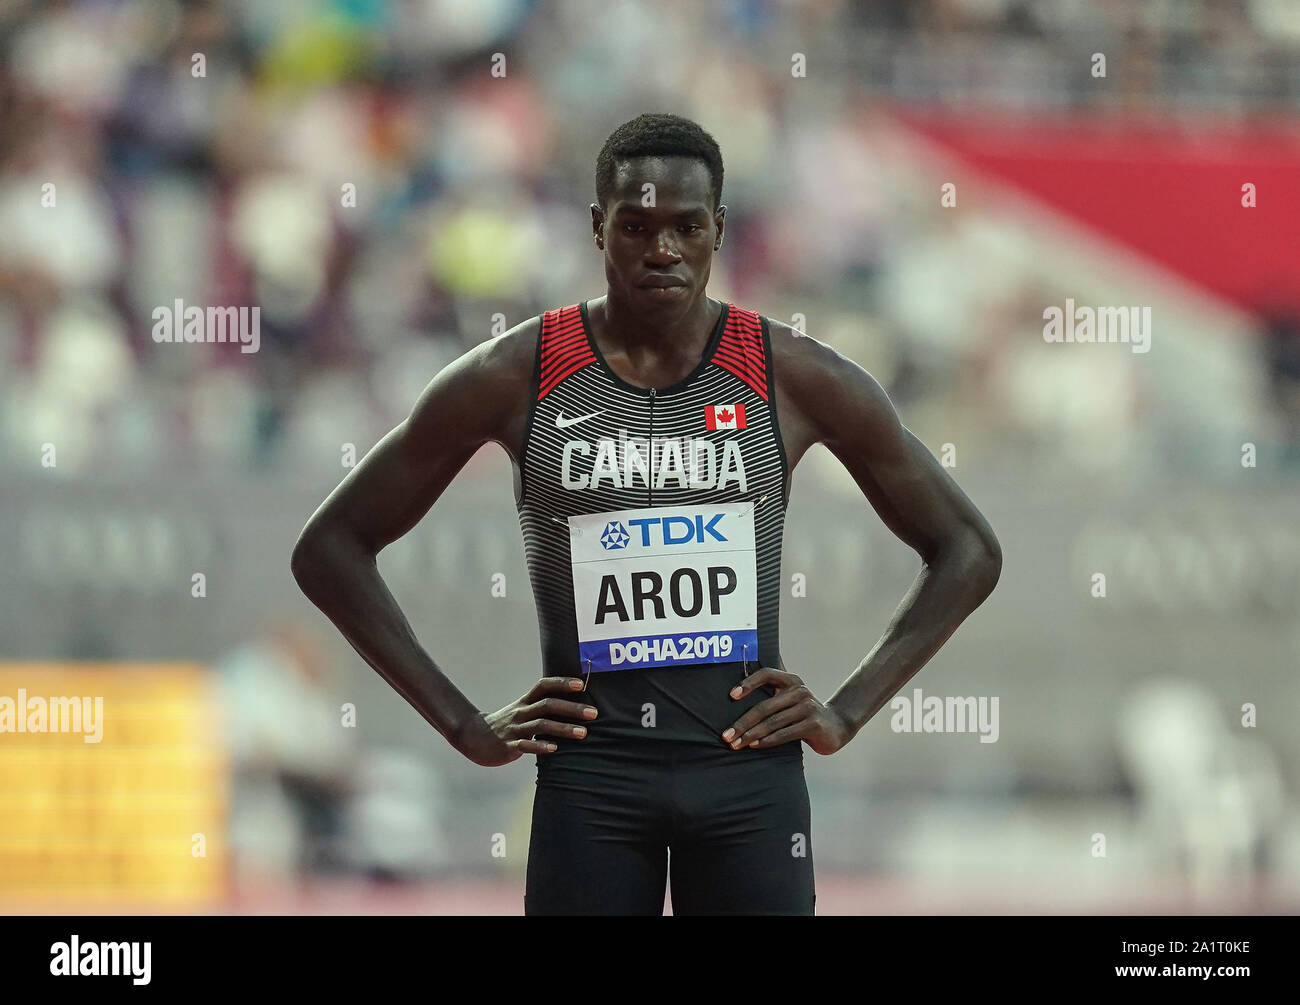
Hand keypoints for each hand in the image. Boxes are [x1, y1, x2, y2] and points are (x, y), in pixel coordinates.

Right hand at [452, 676, 597, 765]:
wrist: (471, 736)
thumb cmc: (504, 725)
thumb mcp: (521, 712)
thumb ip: (541, 709)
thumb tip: (571, 706)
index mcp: (524, 702)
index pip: (543, 686)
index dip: (561, 683)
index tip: (580, 684)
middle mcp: (521, 712)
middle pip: (548, 705)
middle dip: (572, 708)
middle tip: (594, 713)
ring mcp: (514, 729)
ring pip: (541, 725)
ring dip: (563, 728)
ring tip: (583, 733)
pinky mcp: (508, 746)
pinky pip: (525, 745)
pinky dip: (540, 746)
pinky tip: (554, 748)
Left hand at [722, 668, 853, 754]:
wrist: (837, 726)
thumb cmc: (804, 714)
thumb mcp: (791, 699)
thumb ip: (772, 695)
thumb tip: (736, 695)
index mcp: (791, 681)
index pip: (766, 674)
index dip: (748, 683)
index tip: (731, 695)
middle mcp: (799, 691)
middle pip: (764, 706)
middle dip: (742, 723)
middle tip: (726, 735)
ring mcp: (808, 707)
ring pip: (772, 722)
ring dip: (751, 735)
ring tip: (736, 744)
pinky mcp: (813, 724)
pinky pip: (784, 733)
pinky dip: (767, 741)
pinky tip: (754, 745)